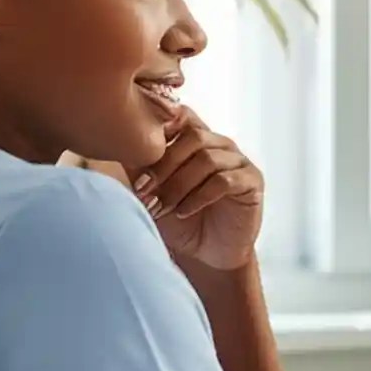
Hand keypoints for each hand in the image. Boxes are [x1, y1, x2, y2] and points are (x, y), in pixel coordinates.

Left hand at [131, 106, 262, 269]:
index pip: (183, 115)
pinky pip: (224, 181)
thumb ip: (139, 165)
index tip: (138, 147)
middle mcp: (220, 145)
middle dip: (164, 164)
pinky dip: (199, 197)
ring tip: (163, 206)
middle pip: (193, 136)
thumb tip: (118, 141)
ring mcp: (239, 162)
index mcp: (197, 139)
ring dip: (179, 184)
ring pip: (207, 159)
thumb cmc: (177, 221)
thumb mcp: (152, 191)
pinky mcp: (252, 183)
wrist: (206, 256)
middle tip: (144, 189)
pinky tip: (183, 212)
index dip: (162, 124)